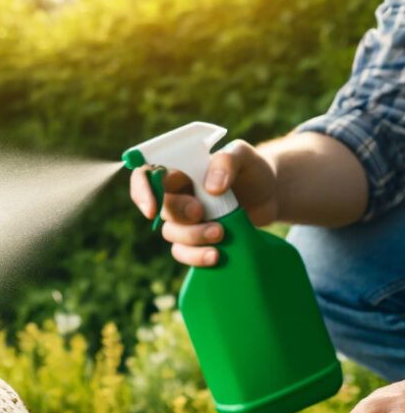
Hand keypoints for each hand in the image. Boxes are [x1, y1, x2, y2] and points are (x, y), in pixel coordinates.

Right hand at [129, 140, 279, 266]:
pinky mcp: (196, 241)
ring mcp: (184, 221)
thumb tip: (211, 188)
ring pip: (171, 234)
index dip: (142, 192)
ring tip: (221, 233)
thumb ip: (226, 161)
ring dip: (193, 237)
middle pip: (161, 209)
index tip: (152, 209)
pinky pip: (183, 253)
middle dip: (179, 214)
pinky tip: (216, 256)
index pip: (145, 176)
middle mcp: (176, 196)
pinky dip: (196, 257)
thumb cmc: (251, 170)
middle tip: (201, 212)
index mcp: (179, 170)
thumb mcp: (243, 155)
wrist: (269, 196)